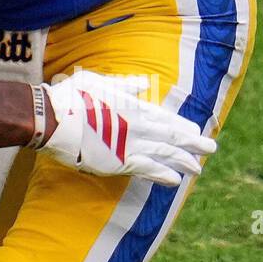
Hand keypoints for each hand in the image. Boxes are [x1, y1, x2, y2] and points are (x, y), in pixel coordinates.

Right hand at [38, 69, 215, 186]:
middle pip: (171, 137)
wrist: (52, 118)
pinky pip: (147, 170)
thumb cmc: (71, 95)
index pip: (165, 118)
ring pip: (165, 154)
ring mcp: (129, 145)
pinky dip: (163, 174)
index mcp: (132, 105)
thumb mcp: (98, 81)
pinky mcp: (118, 162)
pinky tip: (175, 180)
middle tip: (210, 148)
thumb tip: (143, 84)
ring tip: (198, 168)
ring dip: (184, 161)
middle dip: (193, 143)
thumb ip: (124, 85)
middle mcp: (137, 126)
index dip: (182, 126)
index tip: (195, 131)